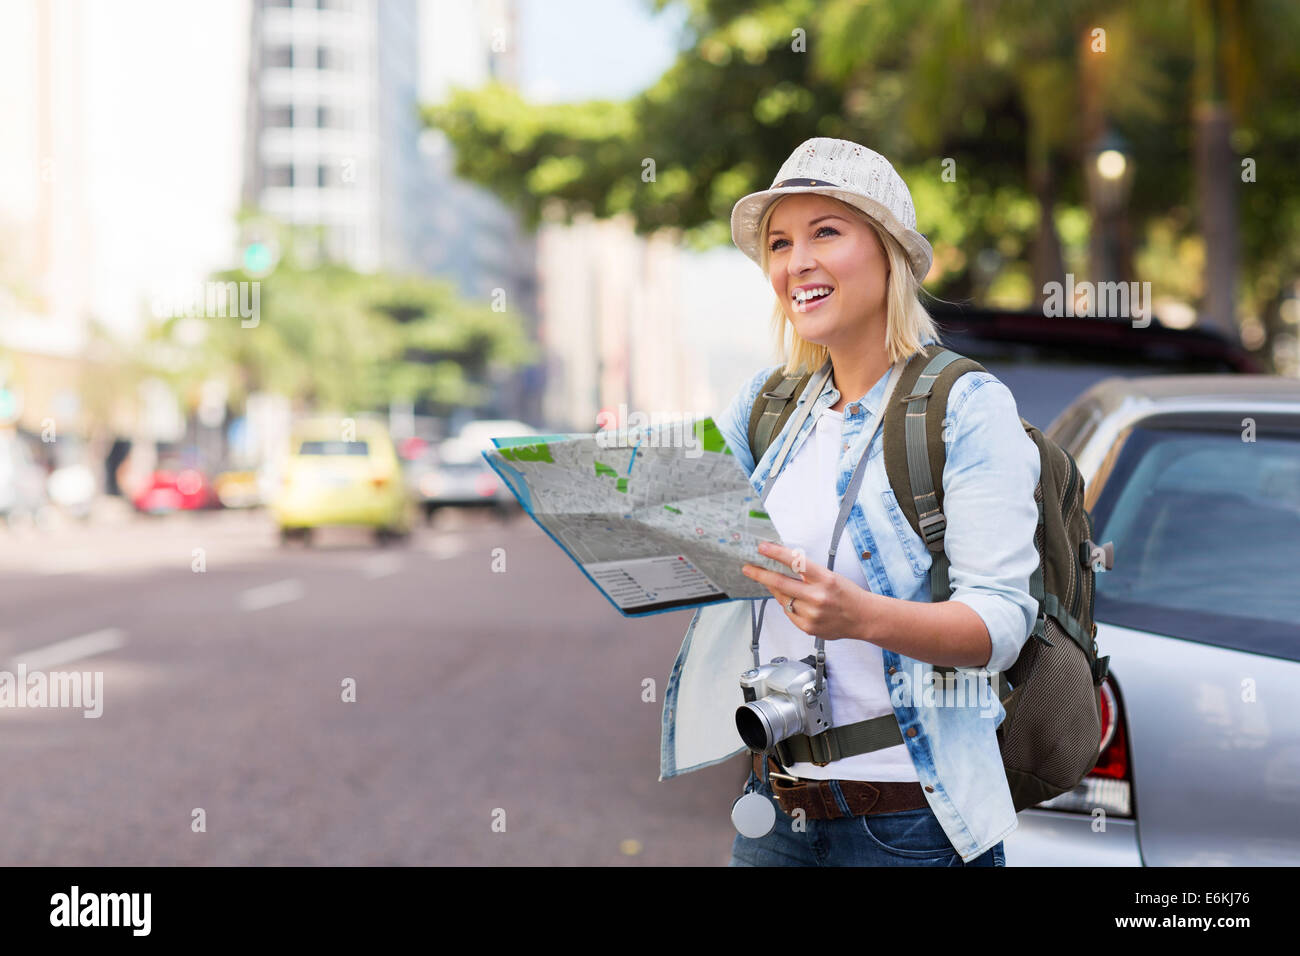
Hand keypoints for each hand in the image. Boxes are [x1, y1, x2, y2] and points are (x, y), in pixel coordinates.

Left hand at [741, 541, 871, 641]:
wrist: (863, 618)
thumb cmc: (847, 594)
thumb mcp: (830, 576)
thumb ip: (807, 574)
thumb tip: (781, 566)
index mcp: (825, 579)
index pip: (796, 562)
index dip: (776, 554)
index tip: (762, 547)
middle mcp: (818, 597)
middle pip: (781, 584)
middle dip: (760, 574)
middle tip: (748, 568)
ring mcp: (812, 614)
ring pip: (782, 599)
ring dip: (777, 591)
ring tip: (781, 586)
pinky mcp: (808, 627)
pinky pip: (788, 612)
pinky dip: (788, 605)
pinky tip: (797, 602)